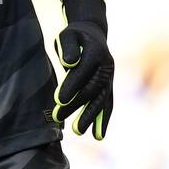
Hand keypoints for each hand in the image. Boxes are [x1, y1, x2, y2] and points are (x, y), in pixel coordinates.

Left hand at [52, 0, 112, 139]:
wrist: (93, 33)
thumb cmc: (74, 36)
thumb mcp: (67, 35)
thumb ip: (68, 47)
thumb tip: (69, 63)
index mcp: (96, 51)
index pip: (83, 71)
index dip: (71, 85)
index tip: (58, 99)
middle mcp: (107, 65)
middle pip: (91, 88)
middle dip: (75, 104)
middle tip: (58, 117)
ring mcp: (110, 77)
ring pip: (101, 99)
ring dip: (90, 116)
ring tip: (78, 131)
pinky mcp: (109, 86)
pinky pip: (108, 104)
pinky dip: (103, 120)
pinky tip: (98, 136)